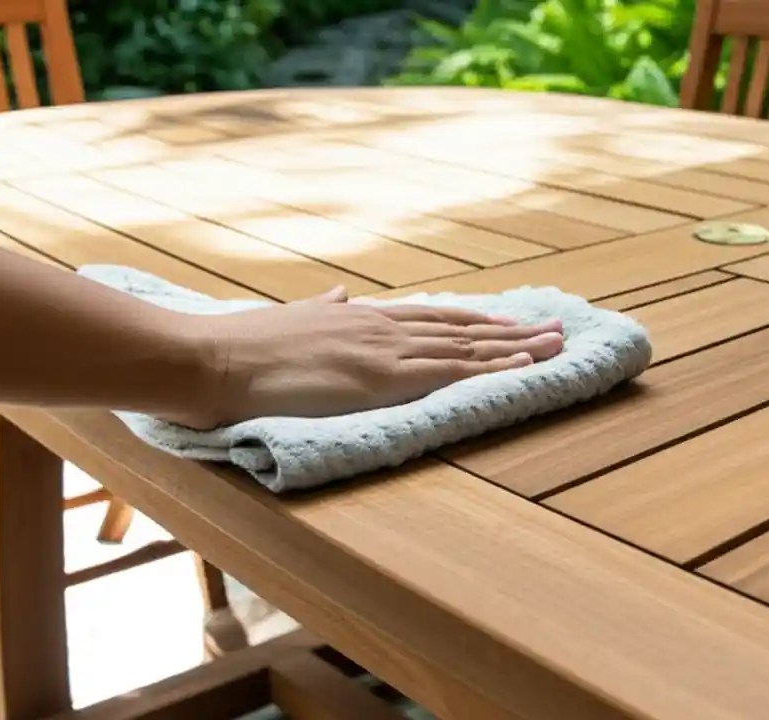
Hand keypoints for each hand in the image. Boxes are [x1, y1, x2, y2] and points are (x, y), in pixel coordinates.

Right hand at [167, 287, 563, 428]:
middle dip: (511, 333)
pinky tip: (519, 369)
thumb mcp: (291, 318)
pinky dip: (488, 370)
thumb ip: (323, 307)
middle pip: (461, 329)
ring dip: (514, 349)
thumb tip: (339, 294)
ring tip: (555, 348)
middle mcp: (379, 327)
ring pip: (464, 348)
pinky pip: (446, 373)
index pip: (433, 319)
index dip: (476, 324)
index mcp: (359, 317)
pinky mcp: (378, 377)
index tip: (510, 324)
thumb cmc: (241, 345)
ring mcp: (381, 350)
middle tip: (556, 332)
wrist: (213, 358)